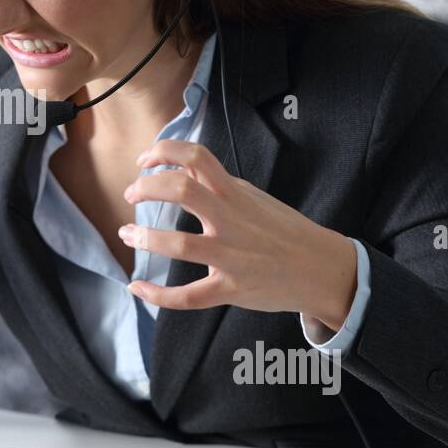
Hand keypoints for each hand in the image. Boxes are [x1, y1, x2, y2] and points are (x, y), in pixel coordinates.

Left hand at [117, 140, 356, 330]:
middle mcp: (232, 221)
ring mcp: (231, 257)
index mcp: (236, 194)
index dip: (164, 152)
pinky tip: (137, 287)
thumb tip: (181, 168)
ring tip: (127, 234)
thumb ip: (217, 184)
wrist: (320, 269)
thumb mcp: (252, 198)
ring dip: (146, 237)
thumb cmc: (283, 231)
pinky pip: (188, 296)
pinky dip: (158, 295)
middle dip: (147, 188)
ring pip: (180, 245)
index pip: (197, 157)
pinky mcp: (230, 289)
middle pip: (183, 191)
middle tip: (131, 194)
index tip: (144, 161)